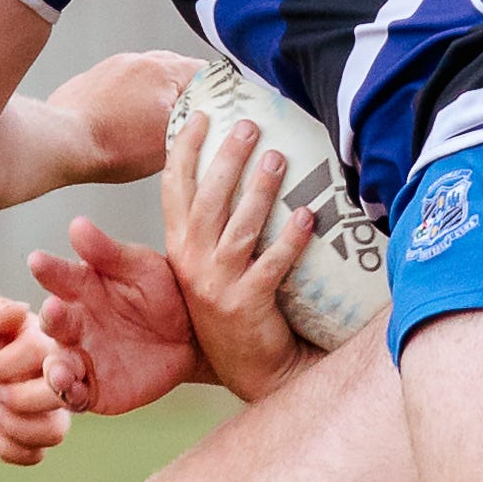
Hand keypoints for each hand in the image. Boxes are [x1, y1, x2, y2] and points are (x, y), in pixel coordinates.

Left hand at [0, 290, 71, 466]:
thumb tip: (20, 311)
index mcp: (49, 345)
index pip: (53, 362)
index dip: (14, 370)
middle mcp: (57, 376)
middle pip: (63, 401)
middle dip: (22, 402)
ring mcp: (48, 407)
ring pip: (54, 433)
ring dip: (16, 429)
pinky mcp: (33, 431)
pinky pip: (35, 454)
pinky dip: (10, 449)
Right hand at [27, 219, 206, 416]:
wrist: (196, 339)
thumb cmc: (164, 294)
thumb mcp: (143, 268)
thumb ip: (109, 252)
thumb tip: (77, 224)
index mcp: (80, 288)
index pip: (59, 276)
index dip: (48, 269)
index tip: (38, 260)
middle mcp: (74, 323)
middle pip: (55, 323)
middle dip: (52, 318)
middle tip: (54, 311)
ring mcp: (81, 358)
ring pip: (57, 364)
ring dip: (54, 367)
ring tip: (61, 369)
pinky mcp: (94, 390)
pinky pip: (76, 396)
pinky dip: (69, 396)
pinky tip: (73, 391)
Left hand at [43, 49, 202, 187]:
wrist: (62, 144)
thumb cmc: (110, 146)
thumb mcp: (171, 143)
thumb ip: (195, 125)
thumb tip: (208, 122)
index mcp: (162, 71)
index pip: (205, 69)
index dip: (217, 90)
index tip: (218, 106)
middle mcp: (137, 61)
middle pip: (176, 69)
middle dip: (186, 92)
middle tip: (188, 117)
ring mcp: (111, 67)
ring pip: (147, 76)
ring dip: (156, 93)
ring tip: (153, 121)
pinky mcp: (92, 79)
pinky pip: (121, 83)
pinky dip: (129, 98)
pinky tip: (126, 121)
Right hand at [161, 104, 315, 400]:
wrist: (249, 365)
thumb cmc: (233, 303)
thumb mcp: (209, 262)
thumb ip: (215, 222)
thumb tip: (241, 167)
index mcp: (178, 247)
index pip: (174, 189)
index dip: (184, 151)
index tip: (200, 116)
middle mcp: (192, 262)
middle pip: (208, 200)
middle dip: (227, 159)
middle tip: (249, 125)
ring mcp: (218, 285)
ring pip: (240, 227)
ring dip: (260, 190)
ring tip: (278, 157)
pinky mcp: (247, 305)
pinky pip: (272, 265)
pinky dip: (291, 239)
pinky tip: (309, 215)